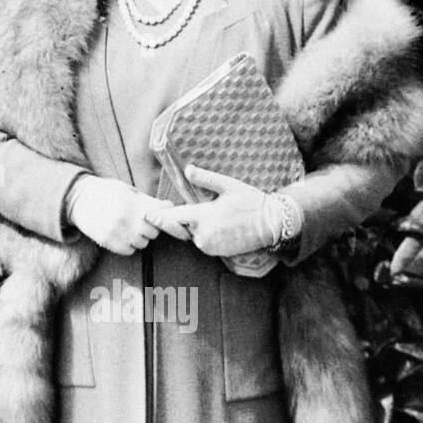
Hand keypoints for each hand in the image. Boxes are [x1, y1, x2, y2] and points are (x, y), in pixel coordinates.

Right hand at [67, 175, 183, 255]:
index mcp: (131, 202)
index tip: (162, 216)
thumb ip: (147, 200)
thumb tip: (169, 207)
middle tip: (141, 220)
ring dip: (140, 237)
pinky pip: (130, 250)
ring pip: (143, 243)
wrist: (78, 199)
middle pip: (153, 232)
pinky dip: (129, 245)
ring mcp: (116, 231)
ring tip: (129, 227)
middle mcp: (125, 218)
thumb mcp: (127, 190)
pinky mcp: (108, 242)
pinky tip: (121, 234)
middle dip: (150, 227)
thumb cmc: (106, 192)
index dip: (163, 216)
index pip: (159, 215)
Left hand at [156, 165, 276, 259]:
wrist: (272, 223)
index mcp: (203, 216)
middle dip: (182, 219)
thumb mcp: (229, 185)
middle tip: (196, 208)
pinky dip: (206, 234)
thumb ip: (206, 178)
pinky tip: (220, 225)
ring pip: (193, 234)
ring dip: (196, 226)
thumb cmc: (251, 202)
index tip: (149, 214)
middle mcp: (203, 233)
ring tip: (216, 215)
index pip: (172, 218)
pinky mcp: (218, 252)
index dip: (160, 215)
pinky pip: (204, 242)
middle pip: (181, 226)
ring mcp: (211, 245)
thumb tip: (188, 169)